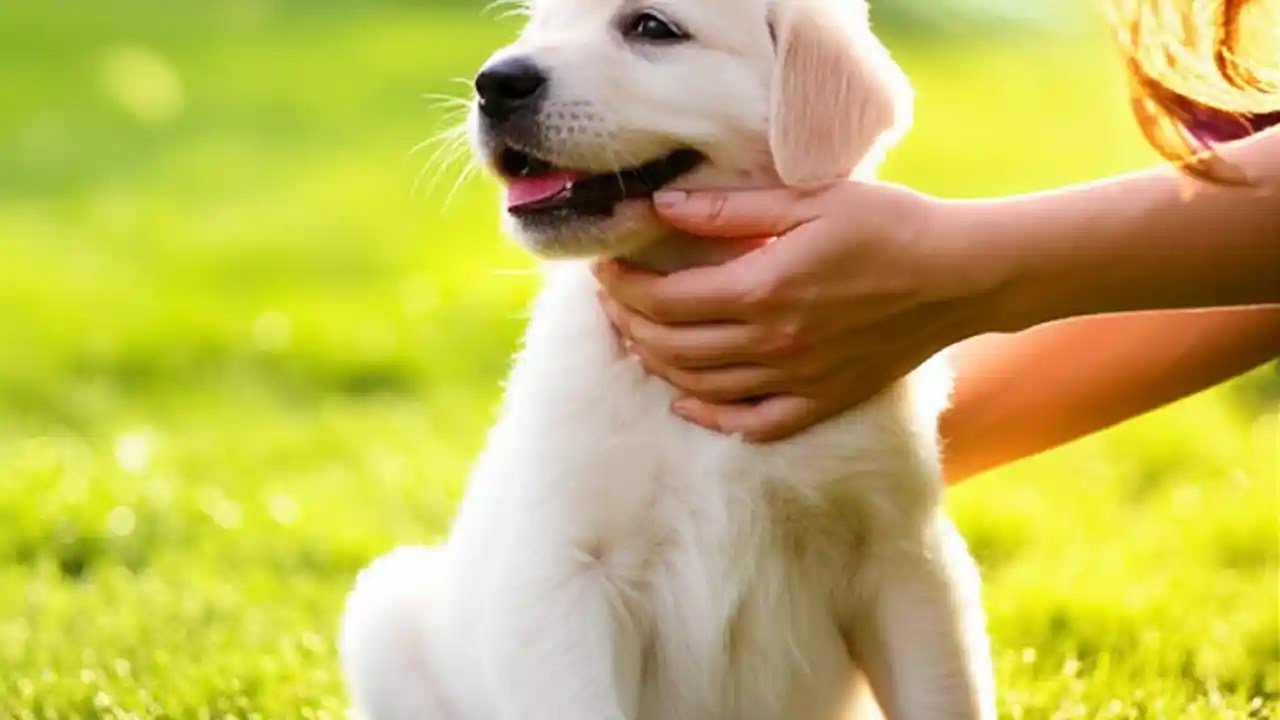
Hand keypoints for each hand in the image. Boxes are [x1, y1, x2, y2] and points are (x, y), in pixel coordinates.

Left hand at [594, 182, 1010, 441]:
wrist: (960, 275)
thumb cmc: (889, 225)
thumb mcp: (809, 199)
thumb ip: (730, 209)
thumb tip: (659, 207)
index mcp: (764, 290)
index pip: (664, 300)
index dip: (622, 286)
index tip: (604, 267)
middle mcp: (773, 344)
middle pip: (672, 346)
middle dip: (628, 322)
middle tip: (613, 299)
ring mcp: (797, 379)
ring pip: (701, 387)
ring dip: (657, 363)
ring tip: (636, 337)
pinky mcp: (822, 400)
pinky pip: (754, 423)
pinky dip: (711, 418)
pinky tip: (687, 402)